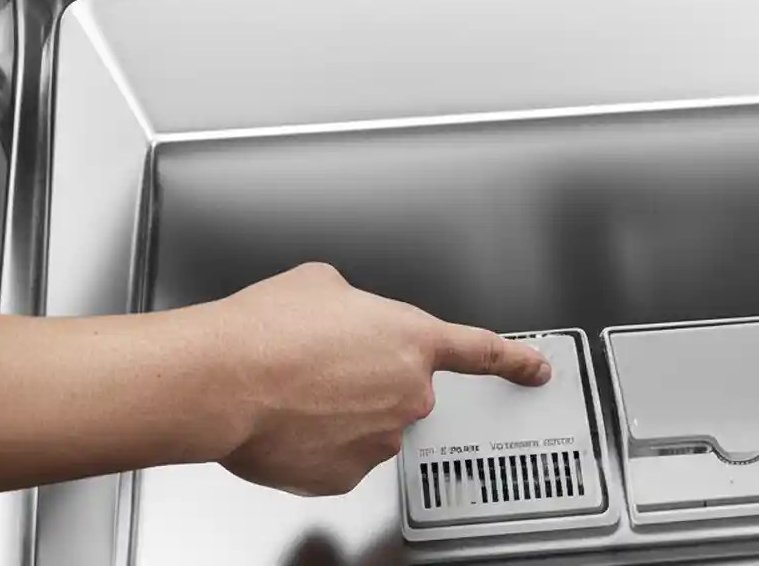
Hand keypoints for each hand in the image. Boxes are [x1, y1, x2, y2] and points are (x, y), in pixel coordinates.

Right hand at [202, 263, 550, 496]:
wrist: (222, 379)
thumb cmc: (265, 329)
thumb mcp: (321, 284)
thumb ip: (354, 305)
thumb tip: (344, 317)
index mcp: (411, 338)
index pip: (481, 351)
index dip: (515, 361)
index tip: (536, 371)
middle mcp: (407, 392)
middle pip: (400, 387)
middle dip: (366, 378)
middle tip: (317, 364)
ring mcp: (381, 438)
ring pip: (368, 423)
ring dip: (339, 409)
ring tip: (292, 389)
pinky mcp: (347, 475)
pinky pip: (340, 455)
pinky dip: (317, 442)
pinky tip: (288, 420)